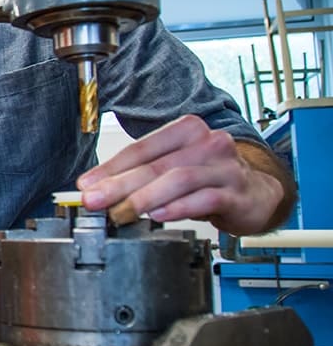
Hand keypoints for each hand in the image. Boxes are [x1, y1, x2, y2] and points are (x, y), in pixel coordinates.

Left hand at [78, 114, 284, 234]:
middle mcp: (208, 143)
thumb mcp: (175, 168)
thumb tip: (98, 188)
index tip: (86, 185)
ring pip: (179, 179)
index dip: (110, 168)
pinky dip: (178, 208)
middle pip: (156, 165)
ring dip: (145, 198)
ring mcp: (225, 168)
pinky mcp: (238, 193)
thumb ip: (141, 175)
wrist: (258, 193)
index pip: (141, 148)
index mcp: (187, 130)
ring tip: (121, 212)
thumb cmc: (209, 178)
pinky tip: (159, 215)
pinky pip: (205, 199)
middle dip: (120, 185)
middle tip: (95, 201)